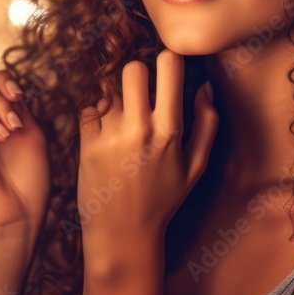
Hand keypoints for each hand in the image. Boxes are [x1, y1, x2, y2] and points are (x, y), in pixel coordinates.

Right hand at [0, 70, 50, 239]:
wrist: (17, 213)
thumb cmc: (30, 182)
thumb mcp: (34, 136)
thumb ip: (21, 110)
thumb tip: (10, 89)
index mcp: (7, 120)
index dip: (7, 81)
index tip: (20, 95)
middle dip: (1, 86)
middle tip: (15, 106)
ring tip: (9, 130)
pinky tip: (0, 135)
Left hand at [77, 49, 218, 240]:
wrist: (124, 234)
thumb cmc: (163, 199)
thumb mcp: (196, 165)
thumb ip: (208, 123)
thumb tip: (204, 86)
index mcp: (169, 130)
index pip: (169, 66)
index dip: (169, 60)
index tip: (167, 69)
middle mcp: (138, 128)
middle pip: (133, 68)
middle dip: (138, 73)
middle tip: (141, 90)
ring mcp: (109, 135)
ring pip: (108, 88)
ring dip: (116, 96)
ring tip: (122, 116)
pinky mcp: (85, 144)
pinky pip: (89, 108)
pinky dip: (97, 113)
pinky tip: (106, 131)